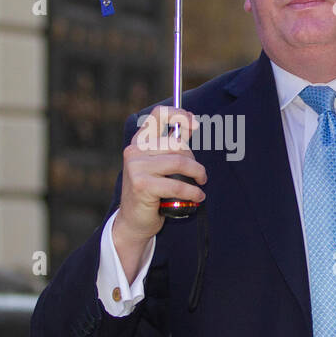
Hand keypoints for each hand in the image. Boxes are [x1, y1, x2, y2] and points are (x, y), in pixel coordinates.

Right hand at [112, 105, 206, 260]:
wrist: (134, 222)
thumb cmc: (150, 193)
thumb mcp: (160, 166)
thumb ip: (172, 146)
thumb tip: (191, 124)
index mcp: (139, 142)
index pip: (158, 115)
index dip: (179, 114)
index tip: (194, 123)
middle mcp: (134, 151)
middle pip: (177, 143)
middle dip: (194, 159)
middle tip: (199, 174)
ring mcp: (136, 168)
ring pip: (180, 162)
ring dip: (198, 174)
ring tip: (201, 184)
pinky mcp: (142, 185)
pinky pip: (178, 184)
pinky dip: (193, 192)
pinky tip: (197, 197)